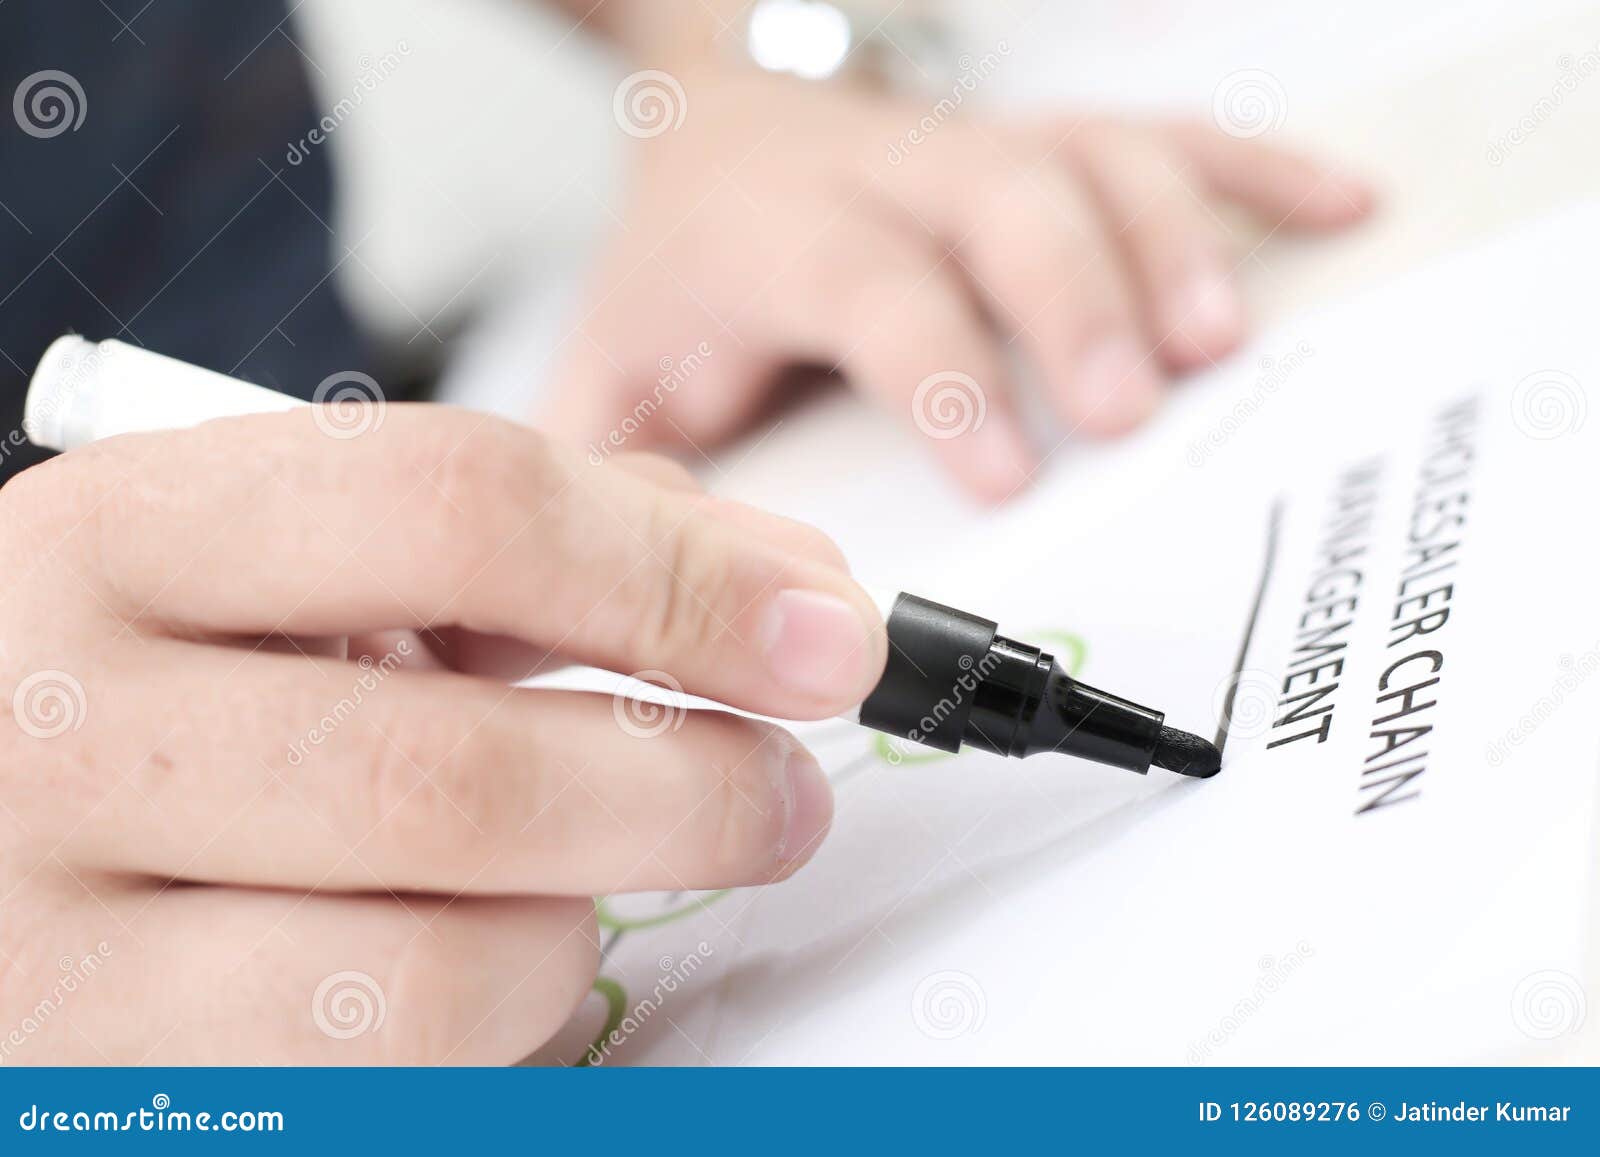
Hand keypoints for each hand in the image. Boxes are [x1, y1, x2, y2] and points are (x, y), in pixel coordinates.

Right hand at [0, 408, 882, 1062]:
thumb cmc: (161, 677)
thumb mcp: (290, 561)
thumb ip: (518, 544)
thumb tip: (772, 584)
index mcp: (119, 536)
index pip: (455, 509)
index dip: (680, 574)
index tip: (822, 629)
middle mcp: (59, 734)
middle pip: (464, 772)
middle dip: (690, 786)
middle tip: (784, 792)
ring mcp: (58, 952)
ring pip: (439, 964)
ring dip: (583, 921)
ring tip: (595, 874)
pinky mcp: (107, 1100)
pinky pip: (393, 1088)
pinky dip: (499, 1019)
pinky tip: (486, 956)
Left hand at [544, 65, 1372, 500]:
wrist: (716, 133)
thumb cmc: (684, 279)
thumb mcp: (611, 376)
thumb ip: (613, 477)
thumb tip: (634, 588)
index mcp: (774, 235)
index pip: (866, 283)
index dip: (943, 370)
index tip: (1006, 474)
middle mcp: (886, 173)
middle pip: (999, 198)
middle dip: (1075, 300)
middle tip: (1131, 412)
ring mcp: (974, 150)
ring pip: (1090, 156)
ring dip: (1172, 239)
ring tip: (1222, 342)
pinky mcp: (1041, 142)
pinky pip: (1155, 135)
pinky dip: (1250, 172)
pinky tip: (1334, 206)